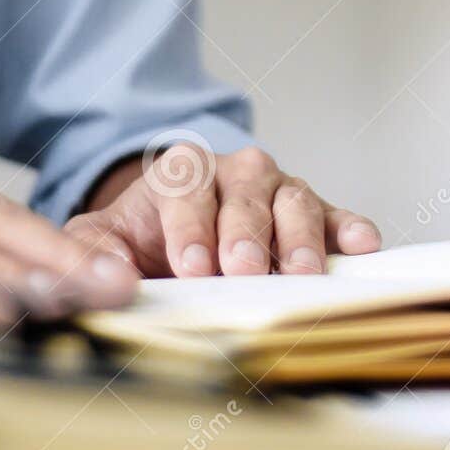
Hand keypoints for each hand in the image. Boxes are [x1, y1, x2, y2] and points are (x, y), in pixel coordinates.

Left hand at [59, 145, 379, 277]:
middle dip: (244, 235)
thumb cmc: (140, 239)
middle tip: (242, 270)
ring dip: (299, 238)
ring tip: (301, 274)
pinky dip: (349, 229)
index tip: (191, 268)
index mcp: (181, 171)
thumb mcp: (101, 239)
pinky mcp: (313, 212)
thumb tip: (101, 279)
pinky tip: (362, 245)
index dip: (190, 230)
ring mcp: (278, 190)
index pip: (187, 194)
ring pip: (294, 202)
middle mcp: (235, 172)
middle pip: (245, 196)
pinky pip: (336, 215)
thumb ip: (88, 253)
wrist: (174, 231)